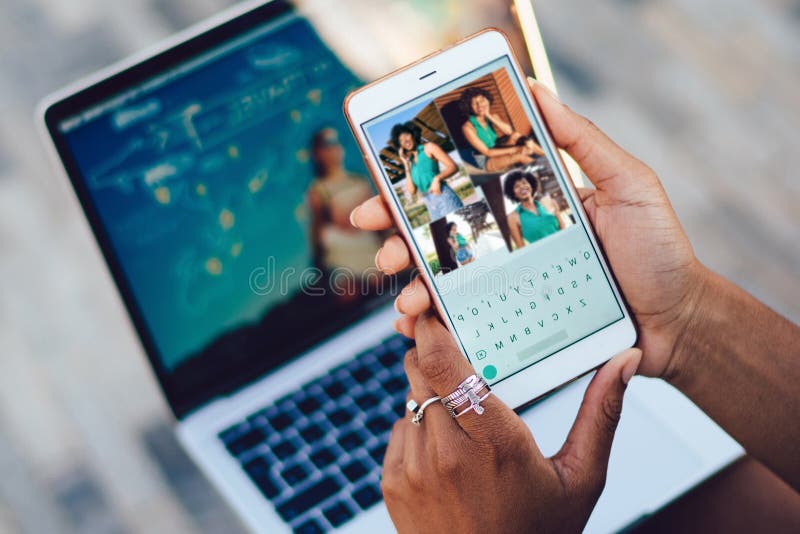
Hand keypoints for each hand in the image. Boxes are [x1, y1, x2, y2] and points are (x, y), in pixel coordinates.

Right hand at [351, 80, 704, 378]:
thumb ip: (581, 140)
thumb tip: (533, 87)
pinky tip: (412, 322)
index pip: (464, 184)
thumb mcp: (627, 183)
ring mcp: (510, 283)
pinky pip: (464, 320)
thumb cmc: (658, 250)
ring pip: (442, 277)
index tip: (385, 174)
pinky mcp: (515, 321)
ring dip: (409, 278)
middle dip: (395, 226)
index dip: (420, 178)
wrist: (678, 320)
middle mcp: (510, 240)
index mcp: (527, 200)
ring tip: (397, 286)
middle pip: (440, 229)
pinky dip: (432, 323)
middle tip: (369, 225)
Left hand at [383, 312, 641, 532]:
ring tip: (461, 409)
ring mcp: (414, 468)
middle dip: (433, 355)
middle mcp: (446, 452)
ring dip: (429, 390)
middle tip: (456, 354)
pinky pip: (400, 429)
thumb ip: (599, 415)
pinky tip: (448, 448)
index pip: (445, 365)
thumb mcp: (581, 478)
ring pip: (410, 397)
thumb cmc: (539, 533)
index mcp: (495, 442)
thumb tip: (624, 361)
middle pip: (420, 371)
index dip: (431, 330)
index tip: (432, 309)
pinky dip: (418, 425)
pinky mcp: (394, 483)